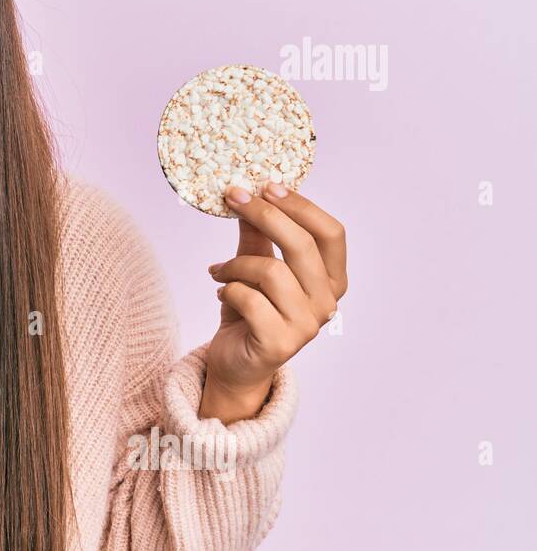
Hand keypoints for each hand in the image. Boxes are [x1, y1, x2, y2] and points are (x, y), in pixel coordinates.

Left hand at [201, 182, 347, 421]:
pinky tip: (221, 293)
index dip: (300, 206)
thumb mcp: (254, 267)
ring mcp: (307, 326)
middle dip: (264, 216)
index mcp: (331, 280)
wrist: (235, 364)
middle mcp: (327, 302)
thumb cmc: (250, 313)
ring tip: (218, 270)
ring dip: (235, 264)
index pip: (330, 233)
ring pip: (271, 272)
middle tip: (233, 199)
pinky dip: (228, 290)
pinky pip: (249, 300)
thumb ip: (257, 235)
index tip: (266, 186)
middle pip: (302, 245)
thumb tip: (249, 193)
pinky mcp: (280, 343)